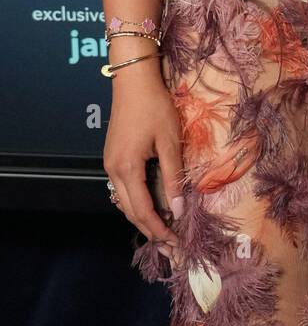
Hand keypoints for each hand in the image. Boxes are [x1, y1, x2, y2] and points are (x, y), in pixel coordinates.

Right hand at [103, 66, 184, 254]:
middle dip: (150, 229)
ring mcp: (110, 165)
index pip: (142, 210)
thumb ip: (173, 177)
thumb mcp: (170, 141)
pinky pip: (123, 189)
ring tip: (163, 229)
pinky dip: (137, 202)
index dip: (159, 228)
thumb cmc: (155, 107)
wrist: (134, 82)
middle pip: (130, 211)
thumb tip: (178, 208)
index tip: (175, 242)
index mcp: (127, 169)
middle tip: (170, 244)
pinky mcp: (112, 158)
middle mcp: (113, 171)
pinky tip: (151, 205)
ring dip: (142, 217)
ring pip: (124, 202)